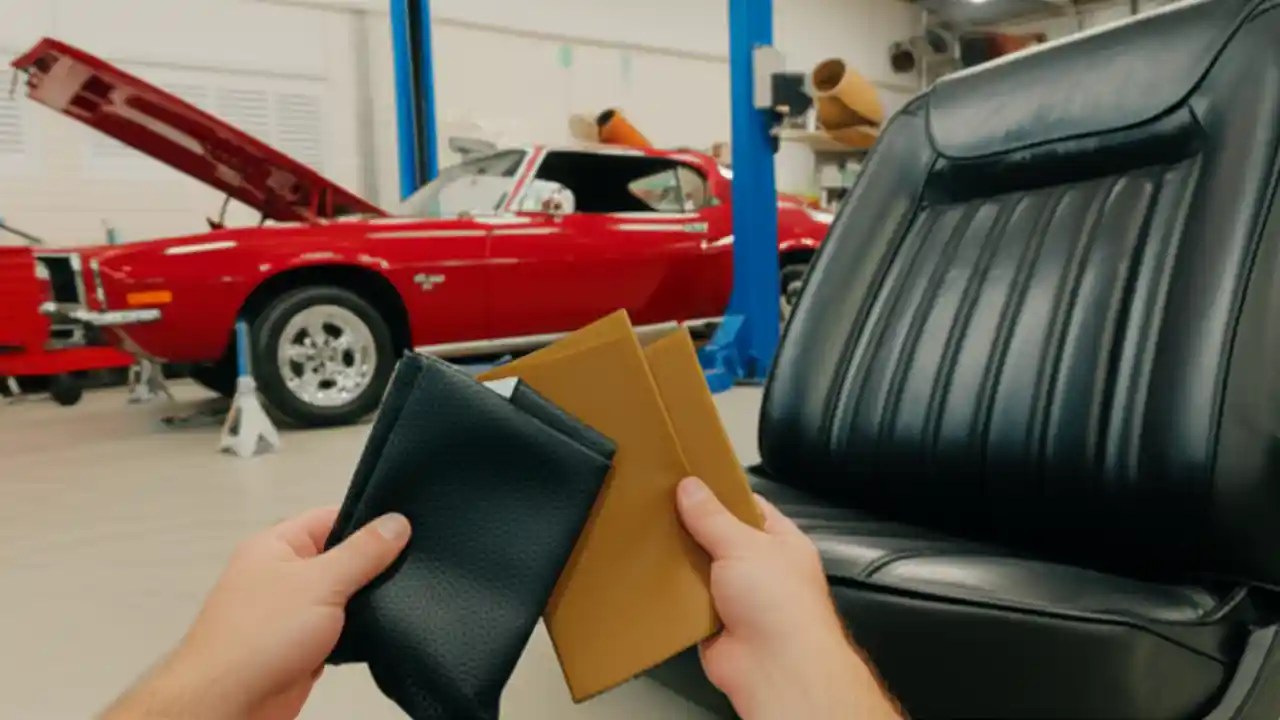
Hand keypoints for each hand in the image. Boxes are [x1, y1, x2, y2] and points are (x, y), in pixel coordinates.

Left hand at [102, 507, 410, 719]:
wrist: (227, 704)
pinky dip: (362, 630)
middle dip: (376, 563)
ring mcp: (293, 612)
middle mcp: (283, 575)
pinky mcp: (303, 646)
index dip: (369, 521)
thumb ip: (363, 552)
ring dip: (371, 600)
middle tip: (421, 563)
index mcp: (277, 546)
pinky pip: (341, 629)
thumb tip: (398, 520)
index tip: (411, 527)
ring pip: (344, 596)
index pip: (331, 518)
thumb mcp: (321, 582)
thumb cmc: (263, 634)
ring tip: (414, 594)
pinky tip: (392, 627)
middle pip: (341, 557)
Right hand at [677, 477, 900, 719]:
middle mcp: (761, 569)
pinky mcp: (714, 622)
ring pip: (700, 569)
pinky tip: (653, 576)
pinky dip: (673, 593)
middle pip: (719, 537)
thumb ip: (713, 517)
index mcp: (780, 542)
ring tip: (651, 538)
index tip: (689, 480)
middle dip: (693, 528)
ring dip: (681, 562)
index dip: (720, 493)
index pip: (748, 507)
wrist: (776, 668)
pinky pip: (688, 600)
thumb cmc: (782, 606)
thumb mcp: (744, 545)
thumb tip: (691, 487)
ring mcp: (737, 597)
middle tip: (660, 508)